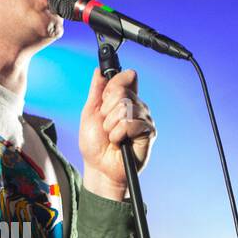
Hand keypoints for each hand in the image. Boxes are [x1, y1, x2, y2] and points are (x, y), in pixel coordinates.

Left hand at [78, 67, 156, 199]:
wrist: (99, 167)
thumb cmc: (95, 144)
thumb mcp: (90, 112)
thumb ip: (96, 90)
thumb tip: (99, 70)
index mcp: (124, 99)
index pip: (126, 76)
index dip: (112, 86)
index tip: (103, 101)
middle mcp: (136, 105)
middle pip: (122, 91)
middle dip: (107, 110)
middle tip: (106, 125)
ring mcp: (143, 118)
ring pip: (125, 107)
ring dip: (111, 125)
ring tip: (112, 136)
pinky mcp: (148, 131)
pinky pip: (131, 122)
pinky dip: (118, 134)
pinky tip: (119, 142)